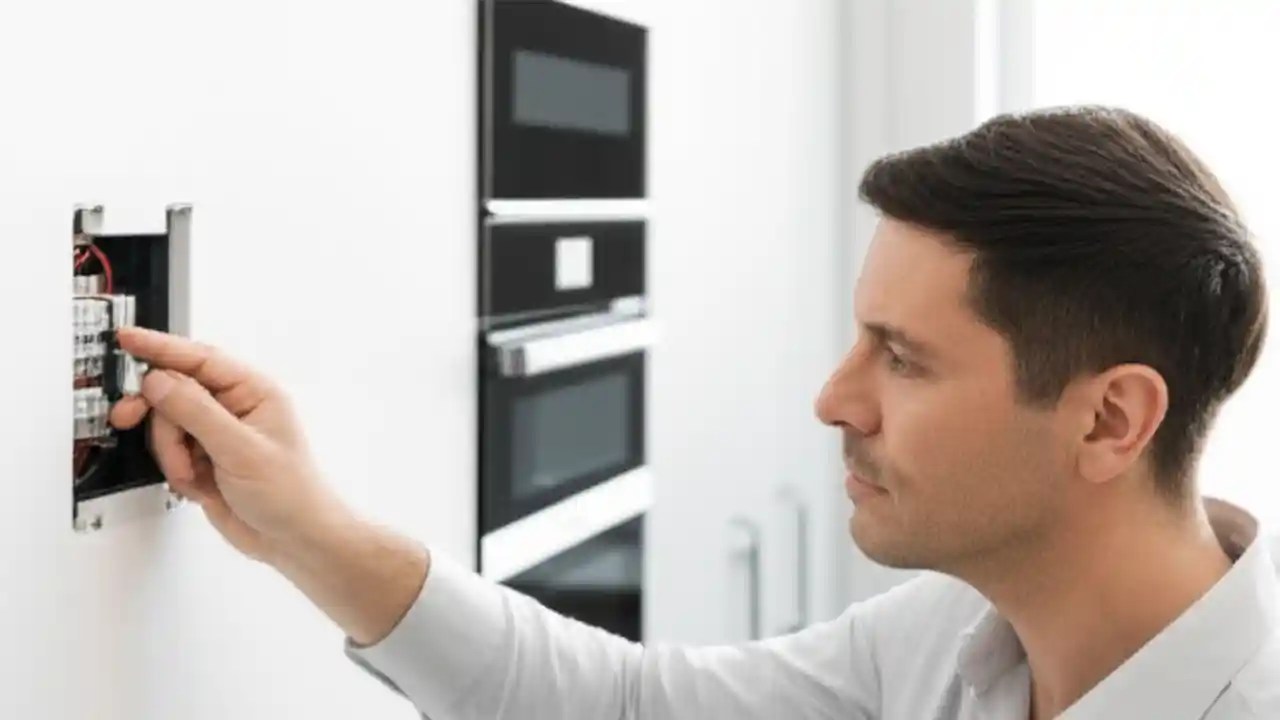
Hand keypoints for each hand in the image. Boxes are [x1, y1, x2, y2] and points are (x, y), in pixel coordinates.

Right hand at [111, 327, 350, 564]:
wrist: (294, 540)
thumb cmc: (290, 493)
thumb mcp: (242, 449)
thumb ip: (196, 412)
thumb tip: (160, 381)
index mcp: (255, 391)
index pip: (201, 358)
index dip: (161, 347)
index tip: (128, 340)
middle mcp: (236, 407)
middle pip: (175, 391)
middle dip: (156, 412)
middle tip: (128, 418)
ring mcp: (218, 434)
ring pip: (167, 424)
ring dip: (171, 451)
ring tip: (192, 473)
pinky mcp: (205, 459)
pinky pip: (170, 451)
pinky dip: (175, 469)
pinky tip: (197, 484)